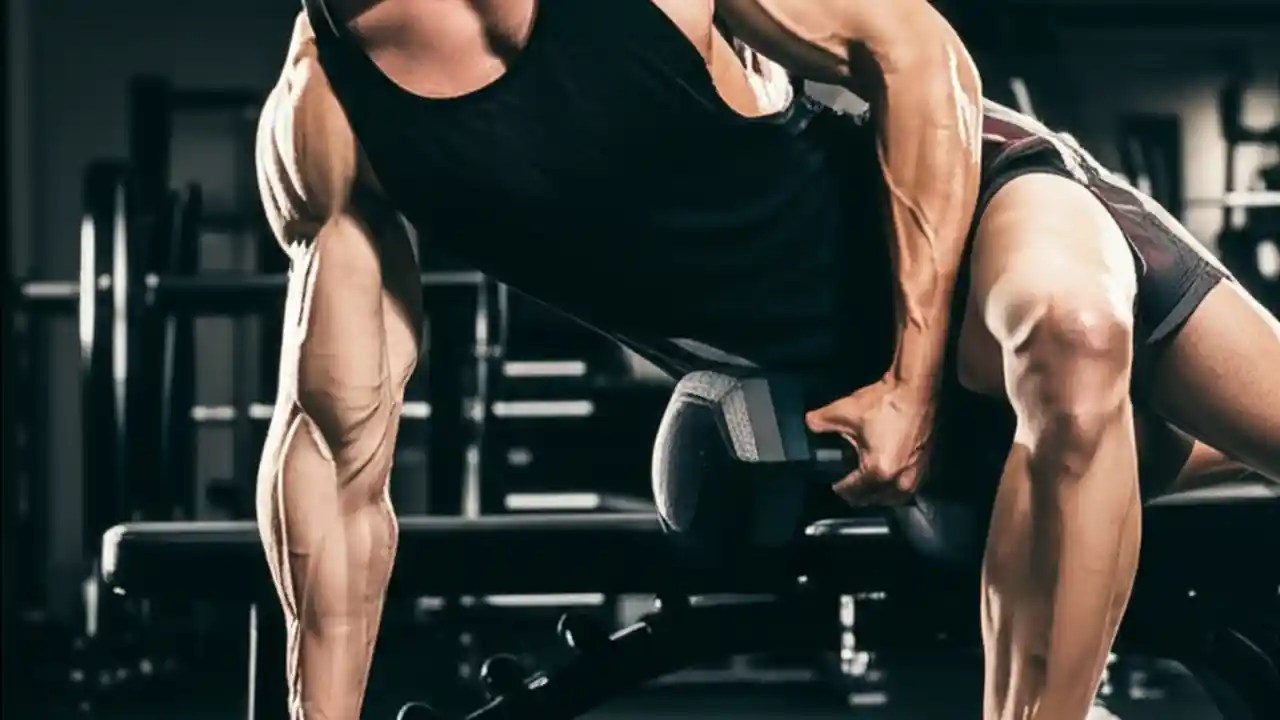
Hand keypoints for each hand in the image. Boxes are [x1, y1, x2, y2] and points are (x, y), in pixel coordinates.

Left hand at [805, 377, 935, 505]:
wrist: (917, 390)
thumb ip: (819, 422)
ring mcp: (916, 476)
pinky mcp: (927, 468)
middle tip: (848, 484)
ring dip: (878, 494)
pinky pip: (907, 490)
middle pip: (873, 500)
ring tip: (866, 484)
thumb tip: (808, 424)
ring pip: (892, 499)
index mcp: (878, 471)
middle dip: (858, 494)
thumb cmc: (884, 402)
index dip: (839, 488)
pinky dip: (895, 487)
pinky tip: (887, 476)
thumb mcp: (844, 411)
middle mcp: (900, 481)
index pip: (853, 492)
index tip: (834, 483)